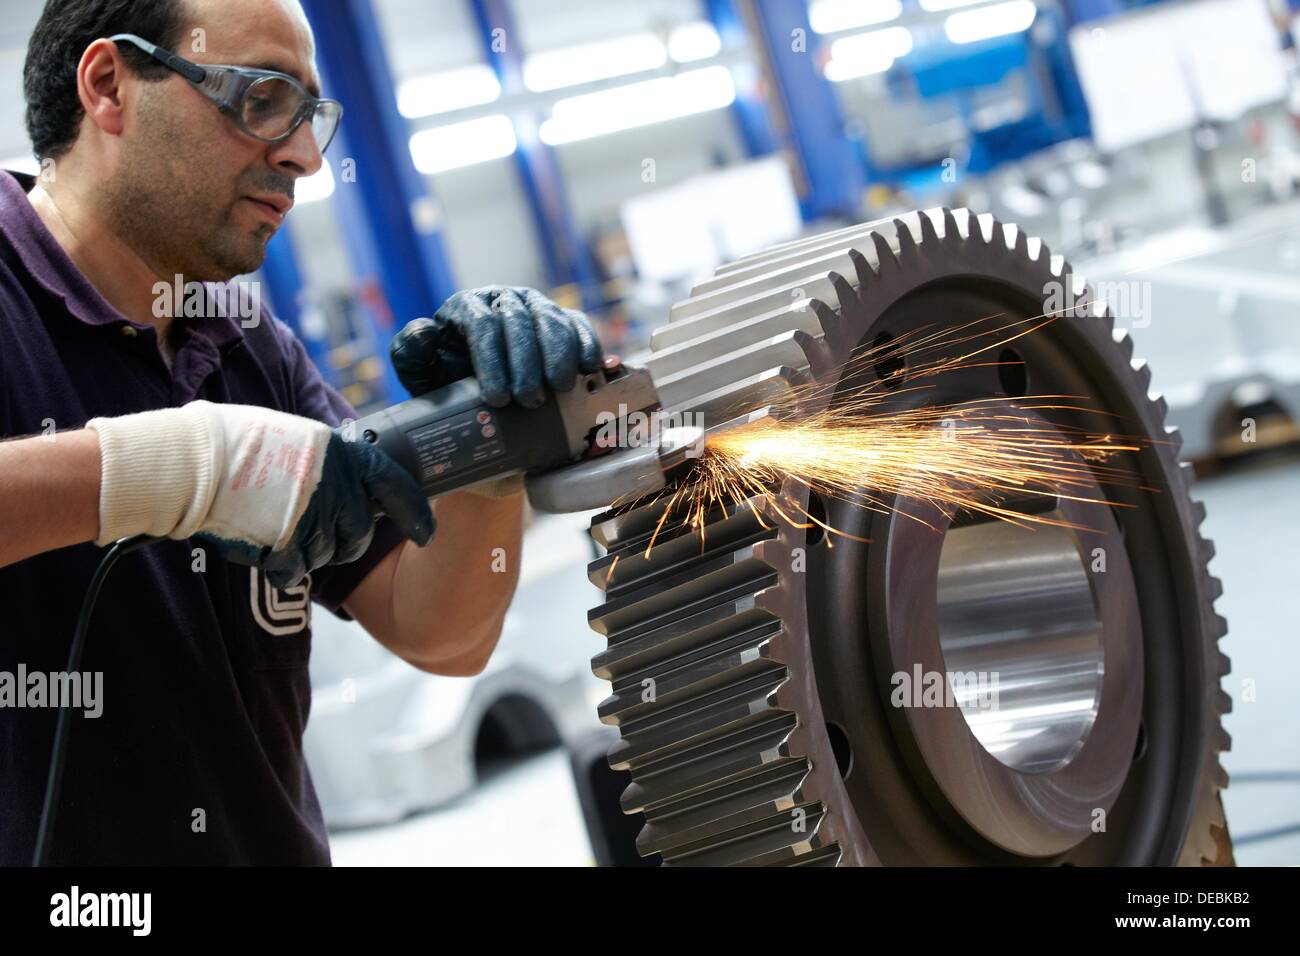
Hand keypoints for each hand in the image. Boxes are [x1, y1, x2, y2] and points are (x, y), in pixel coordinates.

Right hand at [87, 401, 434, 587]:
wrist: (196, 459)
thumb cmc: (238, 443)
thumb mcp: (299, 439)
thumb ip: (329, 465)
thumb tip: (349, 485)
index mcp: (345, 455)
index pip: (397, 488)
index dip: (416, 514)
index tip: (426, 533)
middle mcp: (338, 487)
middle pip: (358, 536)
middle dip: (341, 542)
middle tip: (311, 529)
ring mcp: (315, 517)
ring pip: (327, 557)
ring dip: (306, 551)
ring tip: (273, 525)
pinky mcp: (289, 545)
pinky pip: (296, 572)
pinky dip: (280, 568)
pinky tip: (262, 547)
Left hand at [389, 286, 603, 408]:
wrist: (475, 390)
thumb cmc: (446, 380)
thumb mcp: (420, 371)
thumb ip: (411, 352)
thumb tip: (425, 332)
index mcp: (467, 306)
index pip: (483, 325)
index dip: (492, 361)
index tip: (496, 398)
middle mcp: (504, 299)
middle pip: (520, 322)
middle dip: (527, 363)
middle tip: (530, 401)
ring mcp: (536, 306)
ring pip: (552, 321)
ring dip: (559, 356)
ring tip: (559, 390)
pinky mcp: (562, 319)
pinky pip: (578, 324)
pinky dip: (587, 344)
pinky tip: (589, 367)